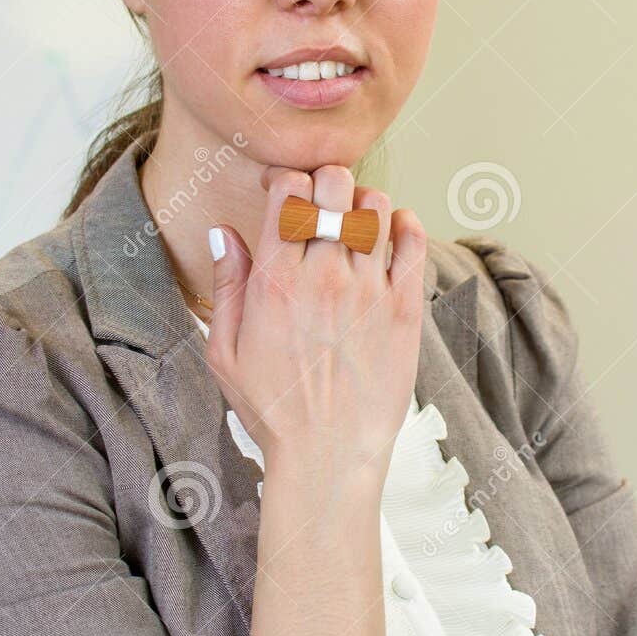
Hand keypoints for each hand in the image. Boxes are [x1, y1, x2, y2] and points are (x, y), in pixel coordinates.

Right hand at [204, 165, 426, 488]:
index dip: (285, 180)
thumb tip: (224, 233)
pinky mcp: (404, 309)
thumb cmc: (273, 410)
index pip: (289, 192)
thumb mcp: (224, 351)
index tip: (283, 194)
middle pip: (334, 185)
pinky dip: (404, 225)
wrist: (327, 455)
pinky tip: (392, 233)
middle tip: (320, 205)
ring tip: (355, 222)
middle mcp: (324, 276)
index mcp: (275, 282)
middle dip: (324, 182)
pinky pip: (413, 243)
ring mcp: (369, 290)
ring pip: (376, 206)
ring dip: (363, 202)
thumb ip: (226, 285)